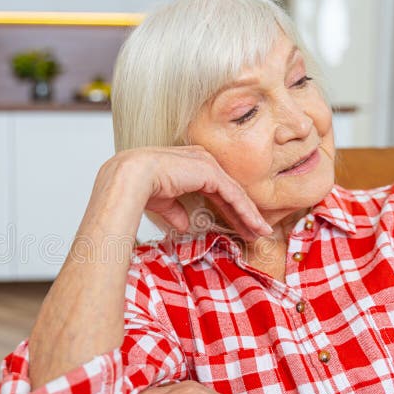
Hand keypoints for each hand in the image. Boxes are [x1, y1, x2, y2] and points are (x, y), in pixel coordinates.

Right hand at [99, 146, 272, 240]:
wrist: (131, 177)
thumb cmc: (140, 187)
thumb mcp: (163, 202)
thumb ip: (176, 211)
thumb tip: (184, 224)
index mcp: (190, 164)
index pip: (217, 189)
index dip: (229, 209)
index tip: (240, 227)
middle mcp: (202, 160)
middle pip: (230, 192)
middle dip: (244, 214)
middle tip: (257, 231)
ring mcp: (208, 165)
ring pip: (235, 194)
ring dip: (250, 215)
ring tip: (262, 232)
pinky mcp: (211, 173)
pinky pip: (234, 196)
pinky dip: (245, 212)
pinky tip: (254, 225)